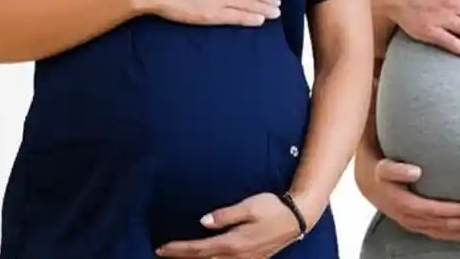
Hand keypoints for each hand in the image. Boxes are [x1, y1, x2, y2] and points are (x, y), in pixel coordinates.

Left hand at [154, 192, 307, 257]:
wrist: (298, 218)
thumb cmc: (273, 208)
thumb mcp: (249, 206)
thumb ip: (226, 215)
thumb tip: (202, 222)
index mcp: (233, 243)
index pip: (199, 250)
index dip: (178, 250)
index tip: (161, 248)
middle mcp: (237, 257)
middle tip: (163, 255)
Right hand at [355, 151, 459, 242]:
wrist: (367, 182)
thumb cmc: (379, 172)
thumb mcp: (384, 167)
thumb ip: (398, 170)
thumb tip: (416, 172)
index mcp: (405, 203)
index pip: (434, 210)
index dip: (454, 211)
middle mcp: (408, 216)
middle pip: (439, 223)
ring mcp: (409, 221)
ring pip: (436, 231)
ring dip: (456, 232)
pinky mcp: (410, 222)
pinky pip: (430, 232)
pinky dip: (445, 235)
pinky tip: (458, 235)